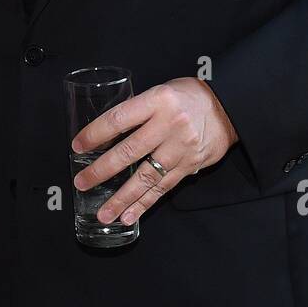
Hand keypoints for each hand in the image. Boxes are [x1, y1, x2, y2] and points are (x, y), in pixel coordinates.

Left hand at [71, 78, 237, 224]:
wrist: (230, 107)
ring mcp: (181, 147)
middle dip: (101, 171)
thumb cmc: (188, 96)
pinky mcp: (190, 166)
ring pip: (146, 177)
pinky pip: (163, 188)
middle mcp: (169, 124)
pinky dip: (144, 204)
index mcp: (158, 100)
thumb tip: (107, 133)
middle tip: (82, 183)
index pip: (119, 119)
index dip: (95, 134)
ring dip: (122, 198)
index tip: (77, 146)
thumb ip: (138, 110)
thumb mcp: (161, 91)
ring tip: (104, 213)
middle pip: (129, 151)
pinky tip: (128, 215)